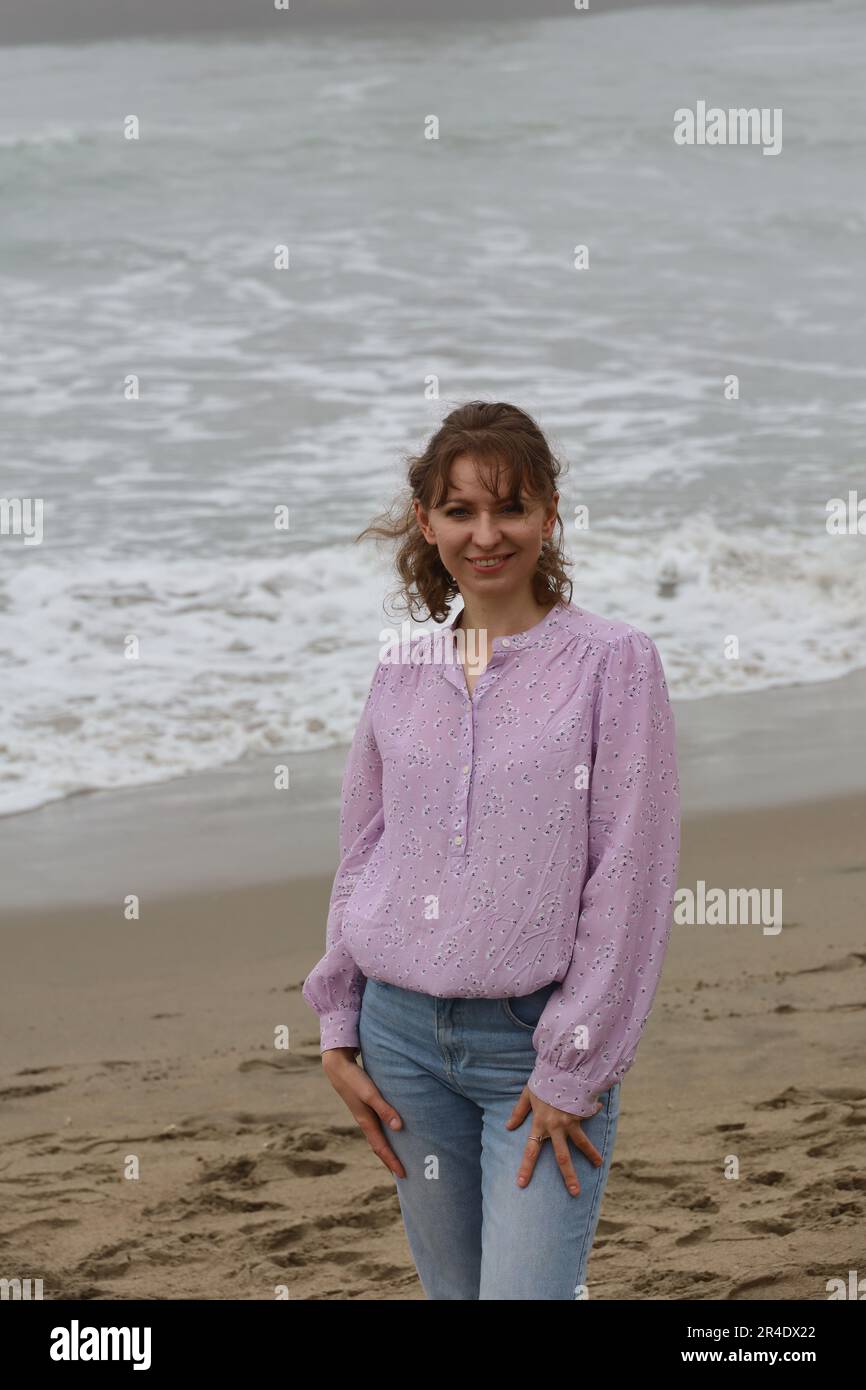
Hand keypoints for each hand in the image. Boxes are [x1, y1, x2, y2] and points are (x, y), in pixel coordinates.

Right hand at [321, 1047, 405, 1178]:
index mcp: (366, 1122)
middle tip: (403, 1174)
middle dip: (389, 1161)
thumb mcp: (370, 1094)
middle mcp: (365, 1122)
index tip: (403, 1175)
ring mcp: (364, 1115)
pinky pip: (378, 1127)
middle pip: (379, 1147)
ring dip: (387, 1149)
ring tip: (399, 1157)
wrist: (338, 1067)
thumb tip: (399, 1128)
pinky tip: (392, 1131)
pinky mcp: (365, 1107)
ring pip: (378, 1137)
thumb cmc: (355, 1080)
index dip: (392, 1162)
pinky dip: (385, 1135)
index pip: (381, 1148)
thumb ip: (384, 1109)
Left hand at [505, 1084, 603, 1195]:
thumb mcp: (527, 1094)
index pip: (531, 1150)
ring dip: (591, 1155)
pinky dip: (595, 1114)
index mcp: (540, 1123)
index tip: (522, 1184)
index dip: (526, 1168)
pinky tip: (599, 1109)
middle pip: (562, 1156)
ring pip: (581, 1144)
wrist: (561, 1067)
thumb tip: (508, 1127)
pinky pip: (589, 1120)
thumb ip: (518, 1112)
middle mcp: (555, 1127)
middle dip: (568, 1176)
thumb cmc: (542, 1080)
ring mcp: (570, 1122)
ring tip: (599, 1165)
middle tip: (574, 1192)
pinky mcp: (581, 1114)